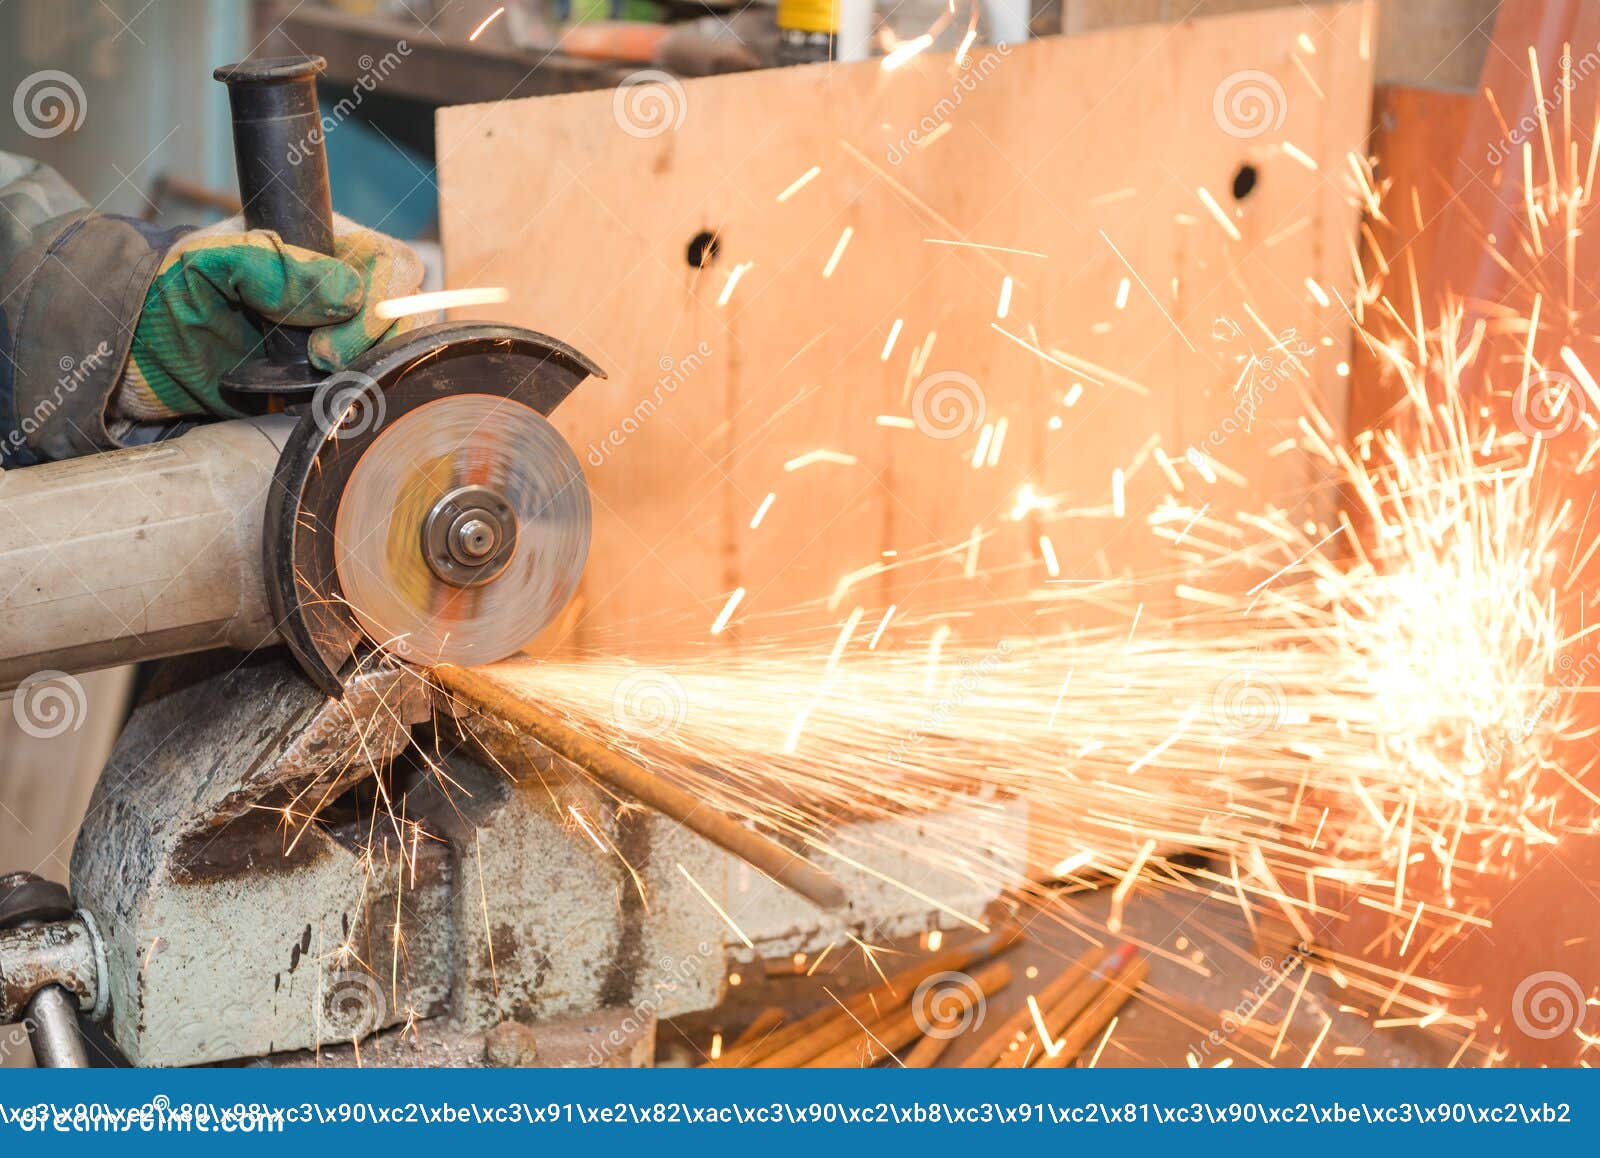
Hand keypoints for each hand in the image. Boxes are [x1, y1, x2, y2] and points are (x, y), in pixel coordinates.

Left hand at [116, 213, 424, 419]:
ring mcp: (342, 335)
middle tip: (319, 360)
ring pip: (397, 350)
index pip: (393, 263)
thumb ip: (275, 267)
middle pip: (406, 310)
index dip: (383, 298)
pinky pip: (372, 387)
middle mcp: (342, 289)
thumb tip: (347, 293)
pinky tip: (321, 394)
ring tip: (313, 375)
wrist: (139, 358)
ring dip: (367, 367)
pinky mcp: (334, 380)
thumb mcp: (211, 264)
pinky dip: (358, 394)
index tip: (336, 333)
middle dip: (374, 339)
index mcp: (324, 246)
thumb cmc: (168, 294)